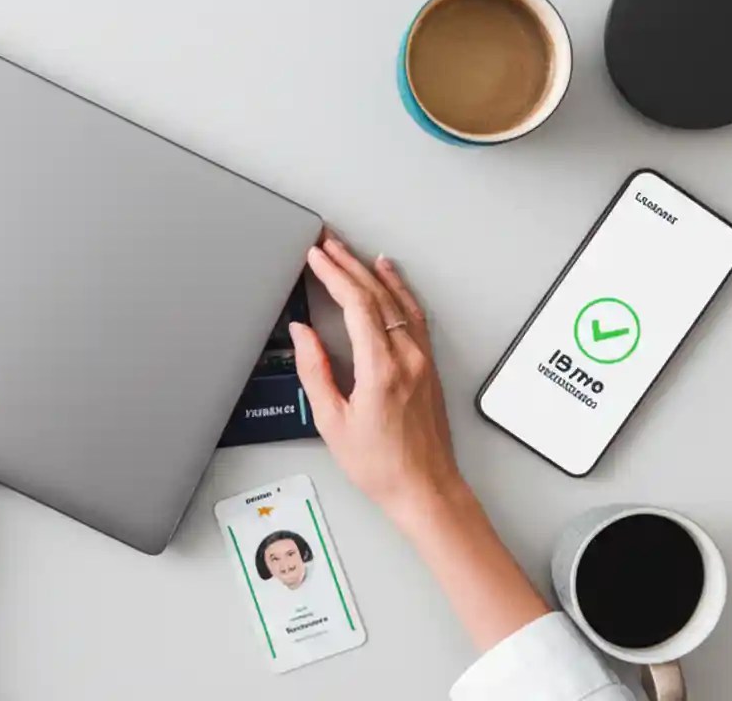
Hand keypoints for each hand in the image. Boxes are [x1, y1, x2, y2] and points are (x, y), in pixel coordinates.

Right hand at [290, 236, 459, 520]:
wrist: (425, 488)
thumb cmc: (381, 465)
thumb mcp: (332, 422)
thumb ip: (315, 371)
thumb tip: (303, 334)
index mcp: (381, 368)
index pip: (356, 304)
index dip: (334, 275)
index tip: (316, 257)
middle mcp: (407, 356)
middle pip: (376, 294)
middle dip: (348, 264)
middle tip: (326, 243)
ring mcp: (423, 358)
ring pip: (397, 299)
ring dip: (371, 271)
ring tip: (351, 251)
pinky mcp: (429, 364)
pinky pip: (414, 314)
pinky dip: (399, 289)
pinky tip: (389, 276)